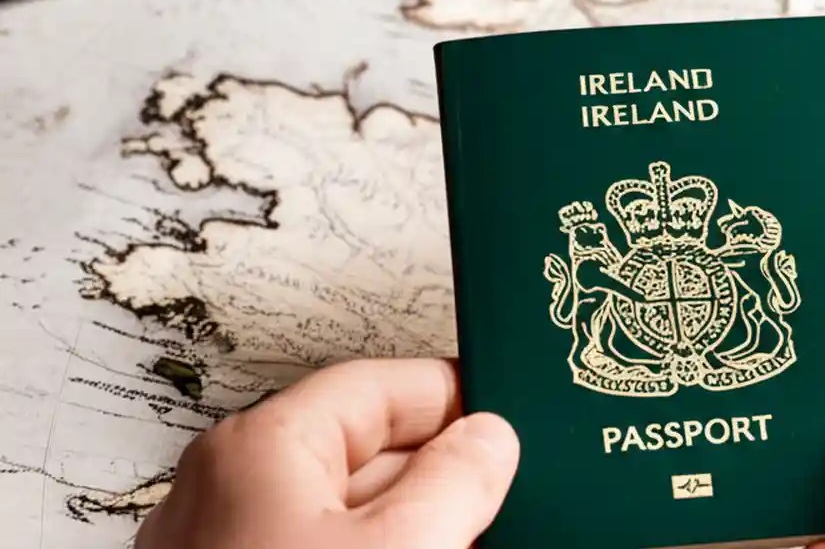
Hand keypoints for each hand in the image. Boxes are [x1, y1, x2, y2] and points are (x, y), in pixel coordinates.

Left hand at [135, 359, 518, 548]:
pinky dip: (371, 548)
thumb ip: (458, 480)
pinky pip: (317, 546)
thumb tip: (488, 438)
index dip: (453, 395)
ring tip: (472, 532)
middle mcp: (227, 491)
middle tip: (502, 488)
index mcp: (257, 449)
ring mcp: (224, 547)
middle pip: (361, 450)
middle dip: (438, 468)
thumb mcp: (404, 547)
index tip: (506, 414)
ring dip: (410, 518)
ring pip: (341, 511)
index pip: (377, 386)